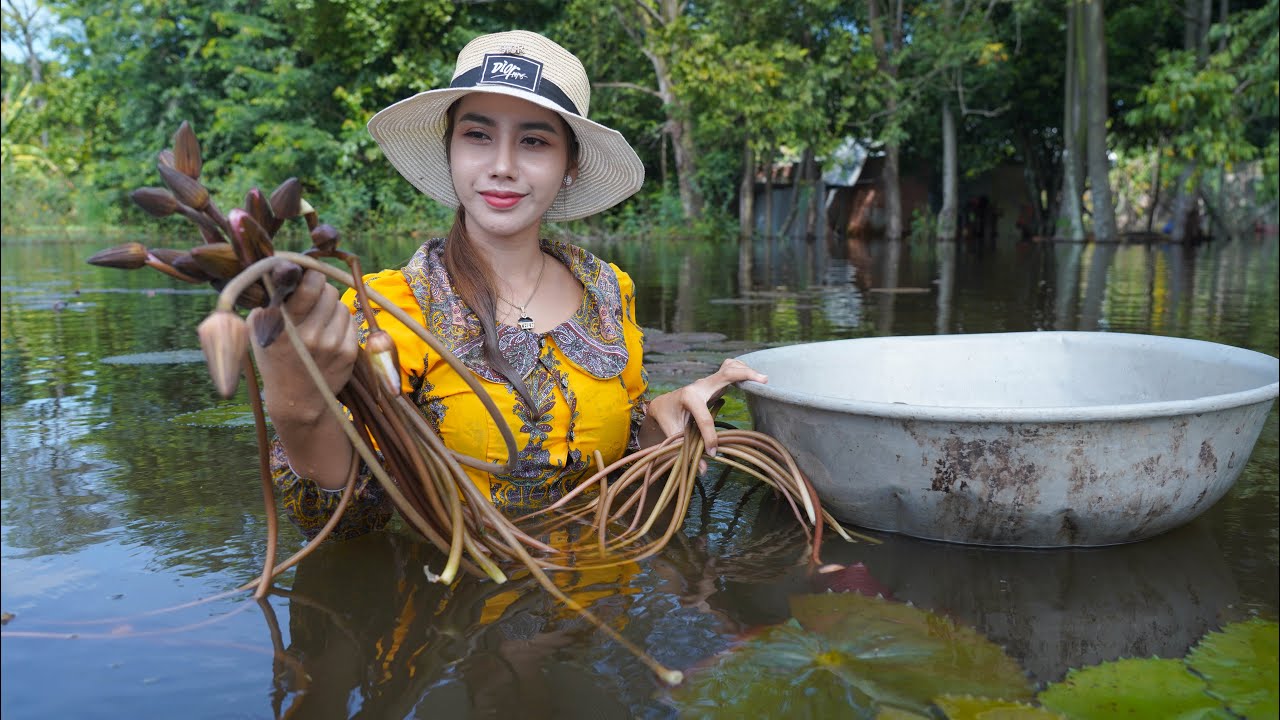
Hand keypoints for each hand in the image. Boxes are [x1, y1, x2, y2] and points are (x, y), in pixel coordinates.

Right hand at [249, 268, 357, 407]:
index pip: (309, 285)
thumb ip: (268, 300)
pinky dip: (341, 323)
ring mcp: (331, 345)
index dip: (310, 274)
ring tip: (318, 320)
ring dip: (331, 307)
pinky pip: (351, 322)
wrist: (296, 400)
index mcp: (284, 326)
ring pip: (341, 305)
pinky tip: (328, 333)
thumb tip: (281, 268)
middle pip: (328, 291)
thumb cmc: (274, 358)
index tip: (306, 274)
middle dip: (321, 290)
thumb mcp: (259, 330)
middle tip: (312, 298)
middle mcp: (309, 335)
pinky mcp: (348, 353)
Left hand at [643, 358, 767, 456]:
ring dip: (745, 370)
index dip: (710, 437)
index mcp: (688, 397)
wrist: (662, 403)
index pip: (705, 417)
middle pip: (725, 374)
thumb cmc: (666, 417)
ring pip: (729, 368)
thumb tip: (703, 469)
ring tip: (763, 379)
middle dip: (745, 376)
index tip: (713, 452)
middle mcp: (699, 386)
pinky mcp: (714, 383)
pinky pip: (730, 370)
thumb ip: (685, 449)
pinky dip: (742, 370)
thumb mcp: (672, 434)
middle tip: (764, 382)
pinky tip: (753, 378)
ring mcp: (708, 382)